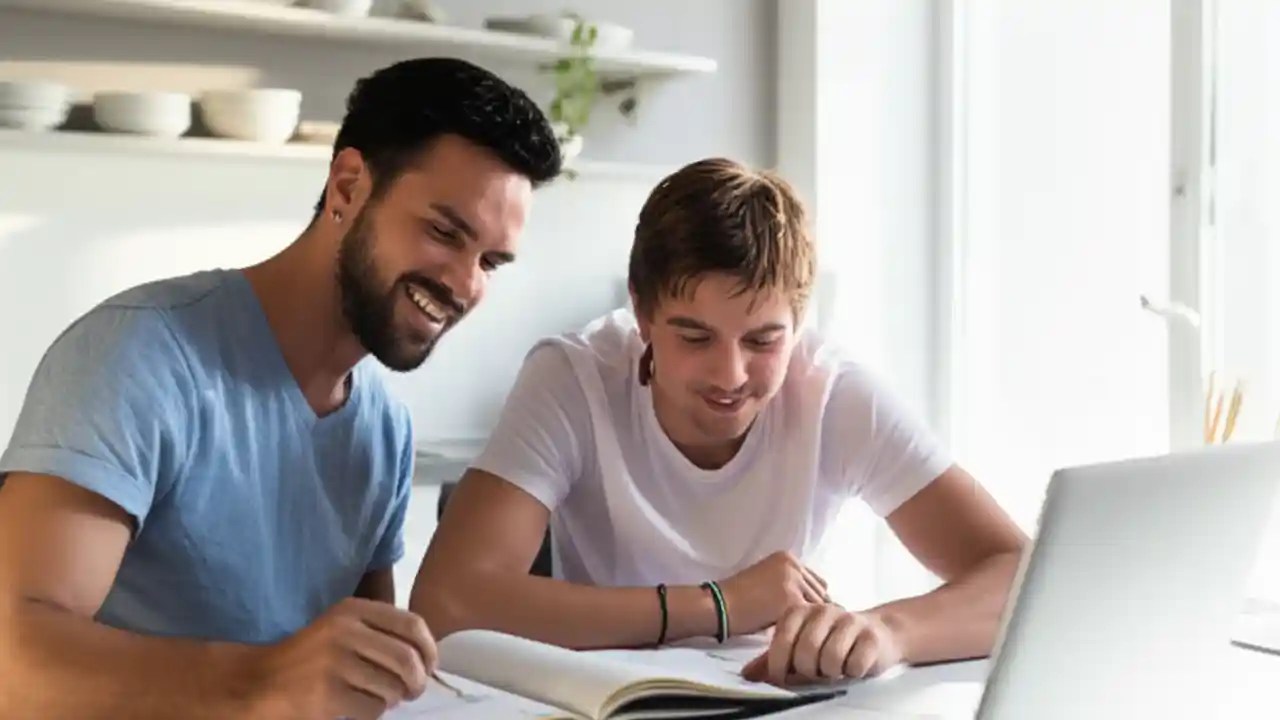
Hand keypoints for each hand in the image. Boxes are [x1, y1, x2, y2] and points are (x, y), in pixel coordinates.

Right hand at [247, 598, 438, 719]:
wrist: (261, 682)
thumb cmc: (313, 657)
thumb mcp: (344, 628)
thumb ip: (381, 633)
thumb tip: (429, 657)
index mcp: (352, 609)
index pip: (411, 624)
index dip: (429, 648)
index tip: (430, 666)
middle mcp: (344, 630)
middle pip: (407, 659)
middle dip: (418, 681)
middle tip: (413, 692)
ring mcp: (334, 663)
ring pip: (392, 687)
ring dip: (393, 699)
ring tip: (380, 697)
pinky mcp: (327, 695)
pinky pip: (372, 709)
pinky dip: (373, 713)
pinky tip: (359, 707)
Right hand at [717, 551, 828, 635]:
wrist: (719, 605)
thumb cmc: (738, 597)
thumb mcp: (767, 580)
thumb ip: (790, 584)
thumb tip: (815, 606)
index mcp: (788, 558)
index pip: (817, 582)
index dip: (813, 601)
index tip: (807, 617)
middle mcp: (794, 566)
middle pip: (822, 594)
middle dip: (816, 612)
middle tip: (808, 629)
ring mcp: (795, 582)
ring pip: (819, 608)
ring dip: (812, 621)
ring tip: (803, 634)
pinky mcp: (793, 601)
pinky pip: (810, 619)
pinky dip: (806, 629)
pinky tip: (798, 637)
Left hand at [741, 604, 904, 686]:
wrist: (877, 632)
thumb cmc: (831, 642)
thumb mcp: (799, 647)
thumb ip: (773, 659)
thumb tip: (746, 675)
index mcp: (801, 611)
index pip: (783, 639)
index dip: (779, 663)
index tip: (782, 677)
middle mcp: (824, 611)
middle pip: (806, 652)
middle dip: (809, 671)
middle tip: (815, 670)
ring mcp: (849, 621)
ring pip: (831, 659)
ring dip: (831, 672)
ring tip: (834, 666)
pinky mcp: (870, 636)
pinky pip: (854, 665)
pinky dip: (852, 672)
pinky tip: (853, 664)